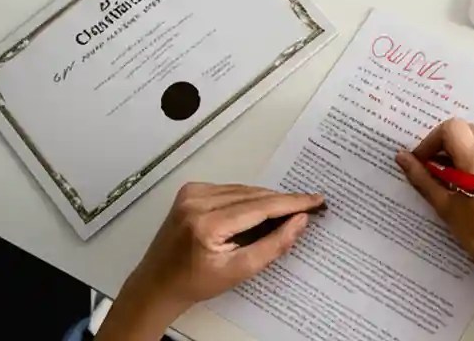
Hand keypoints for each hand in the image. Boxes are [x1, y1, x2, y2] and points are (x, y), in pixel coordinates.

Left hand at [97, 183, 322, 340]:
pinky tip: (257, 210)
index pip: (261, 206)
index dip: (292, 203)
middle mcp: (197, 202)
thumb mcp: (239, 271)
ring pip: (243, 190)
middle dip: (282, 202)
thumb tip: (300, 220)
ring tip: (286, 212)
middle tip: (308, 208)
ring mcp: (191, 193)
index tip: (316, 200)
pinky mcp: (190, 191)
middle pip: (254, 195)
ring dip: (266, 200)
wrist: (157, 284)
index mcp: (207, 224)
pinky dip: (247, 198)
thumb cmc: (196, 283)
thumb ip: (273, 245)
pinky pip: (230, 190)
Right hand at [395, 118, 473, 279]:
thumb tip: (402, 157)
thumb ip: (423, 179)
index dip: (431, 140)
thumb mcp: (447, 208)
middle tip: (435, 170)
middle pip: (467, 131)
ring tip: (455, 184)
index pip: (451, 128)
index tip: (423, 162)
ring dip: (464, 153)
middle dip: (446, 144)